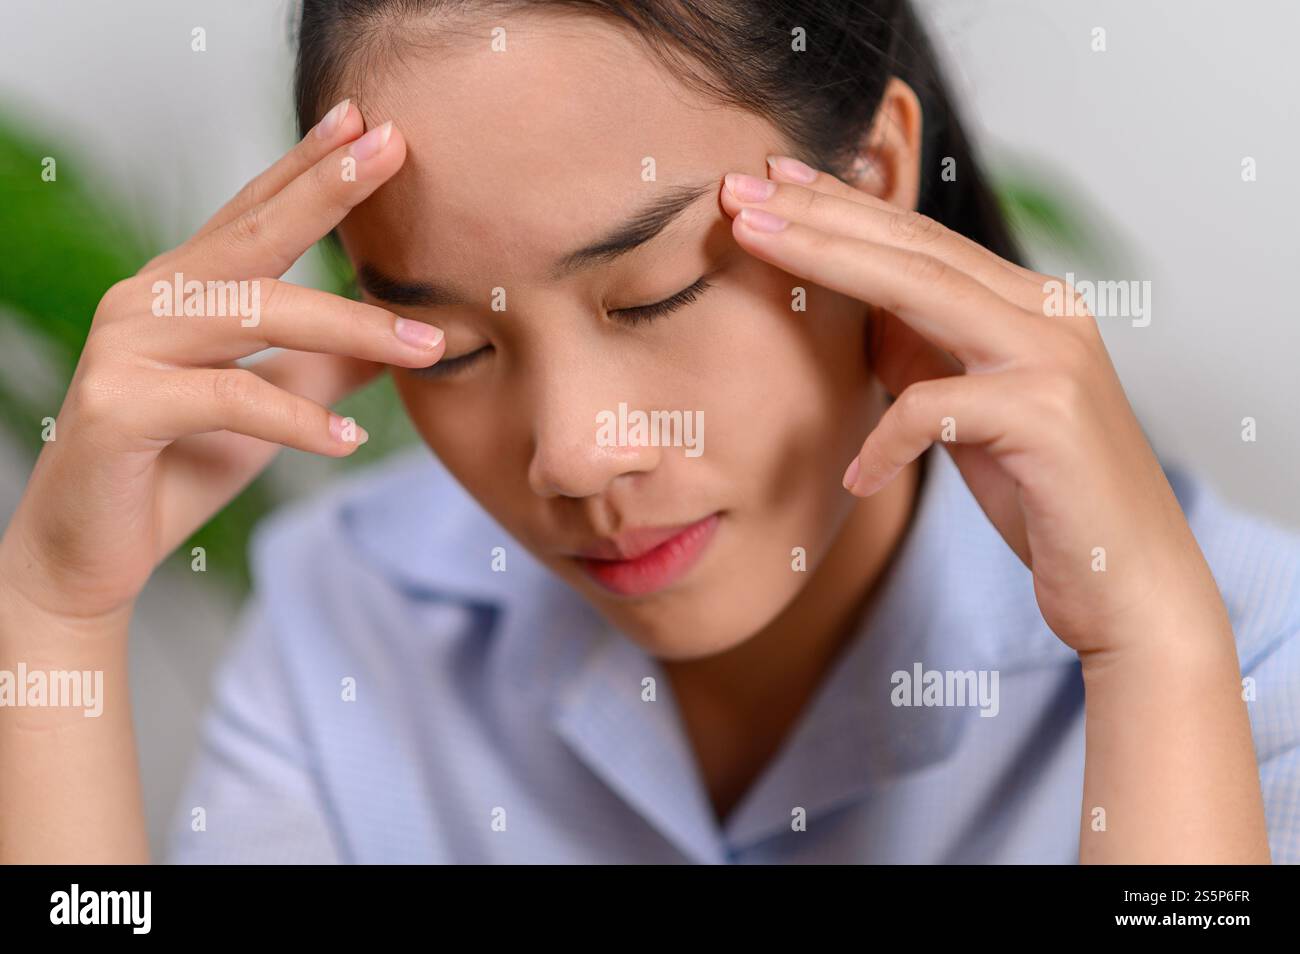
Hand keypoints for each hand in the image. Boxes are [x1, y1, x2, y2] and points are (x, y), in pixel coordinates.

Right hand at [0, 104, 441, 623]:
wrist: (90, 554)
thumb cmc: (178, 468)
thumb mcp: (269, 410)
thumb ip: (324, 367)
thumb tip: (397, 339)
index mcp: (181, 290)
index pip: (254, 214)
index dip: (310, 166)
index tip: (370, 123)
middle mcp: (148, 301)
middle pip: (253, 235)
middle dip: (328, 189)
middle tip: (393, 145)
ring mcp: (126, 347)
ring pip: (254, 314)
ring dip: (350, 328)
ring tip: (425, 346)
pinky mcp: (119, 406)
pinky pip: (229, 400)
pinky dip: (296, 421)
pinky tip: (349, 441)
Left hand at [718, 159, 1225, 656]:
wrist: (1132, 582)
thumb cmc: (1043, 497)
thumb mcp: (967, 412)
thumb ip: (924, 355)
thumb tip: (857, 310)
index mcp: (1029, 304)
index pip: (920, 240)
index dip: (842, 206)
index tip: (770, 180)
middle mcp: (1048, 312)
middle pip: (914, 247)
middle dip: (818, 212)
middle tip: (735, 185)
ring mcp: (1052, 357)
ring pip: (923, 289)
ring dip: (826, 260)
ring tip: (749, 240)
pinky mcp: (1048, 415)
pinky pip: (934, 410)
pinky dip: (884, 444)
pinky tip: (855, 480)